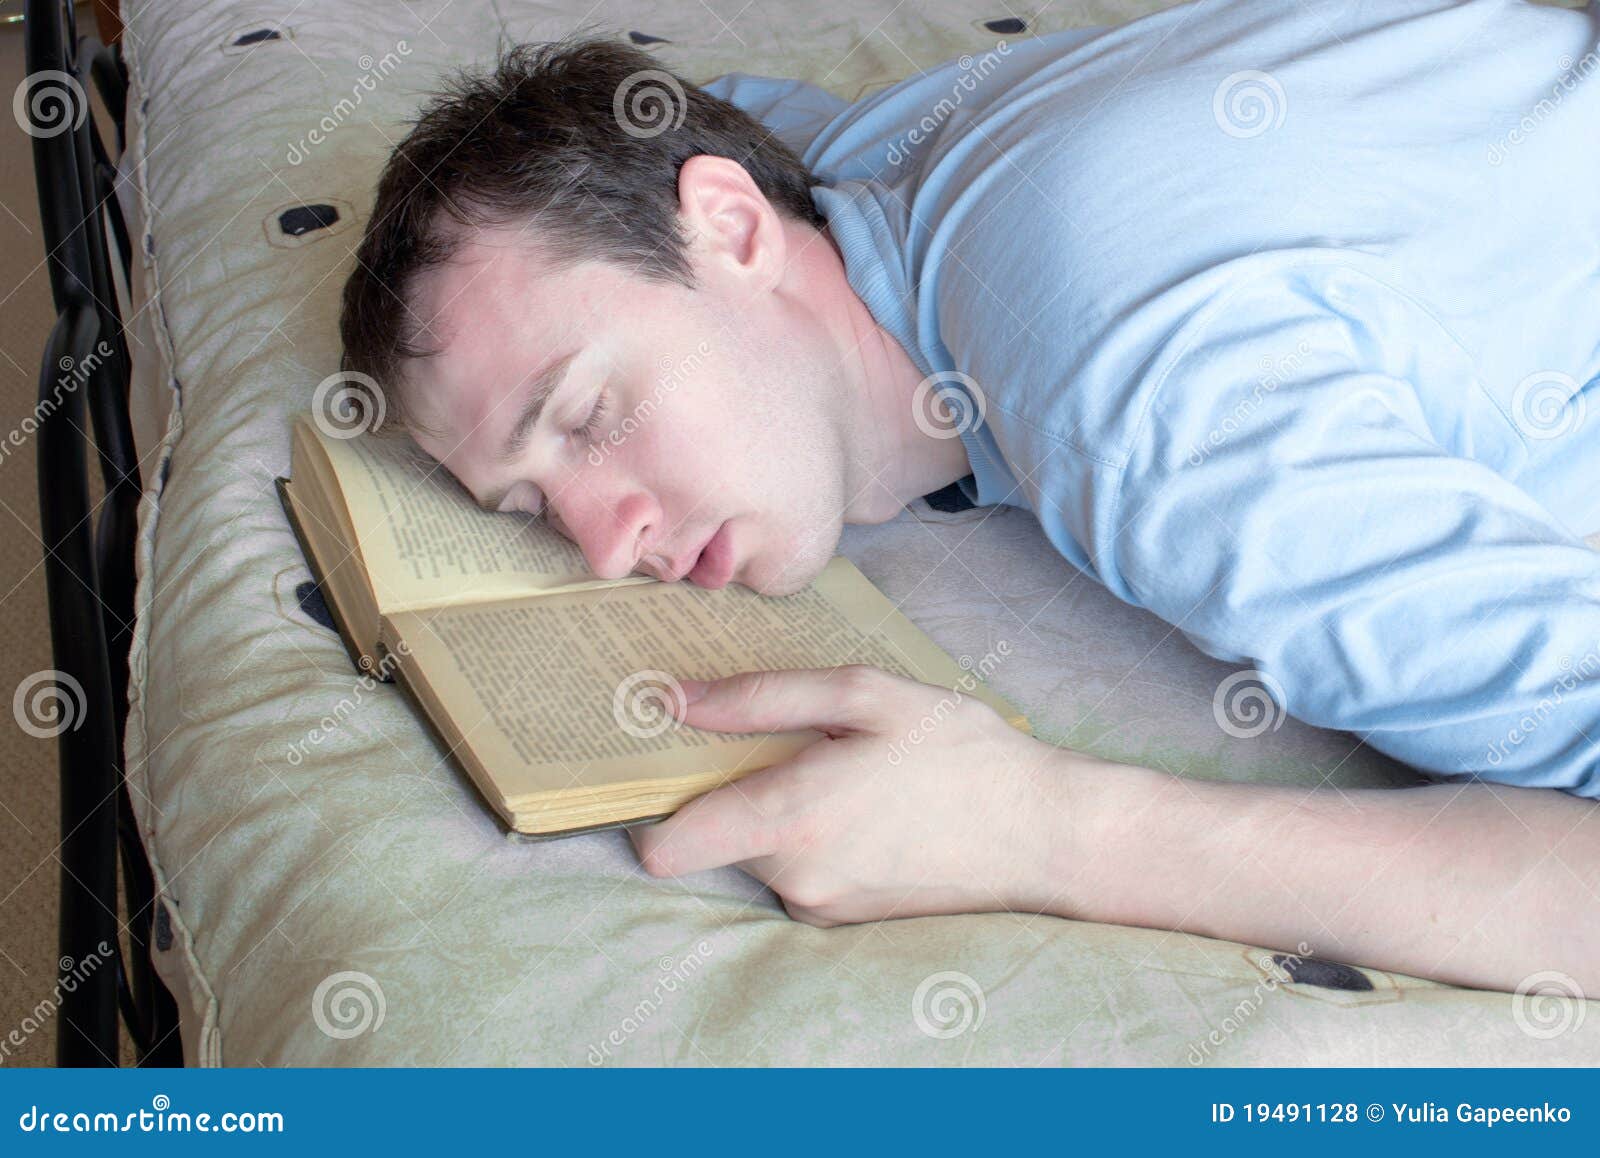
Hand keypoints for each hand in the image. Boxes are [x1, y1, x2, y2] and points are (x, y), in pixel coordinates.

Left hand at [629, 664, 1091, 926]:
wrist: (1045, 833)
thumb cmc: (961, 752)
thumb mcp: (864, 696)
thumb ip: (760, 699)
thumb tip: (676, 702)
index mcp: (788, 818)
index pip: (663, 848)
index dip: (650, 809)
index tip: (669, 766)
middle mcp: (794, 876)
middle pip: (712, 840)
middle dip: (730, 792)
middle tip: (782, 740)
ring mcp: (821, 906)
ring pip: (758, 853)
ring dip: (778, 812)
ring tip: (841, 766)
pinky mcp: (847, 919)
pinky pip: (799, 871)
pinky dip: (812, 839)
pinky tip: (865, 803)